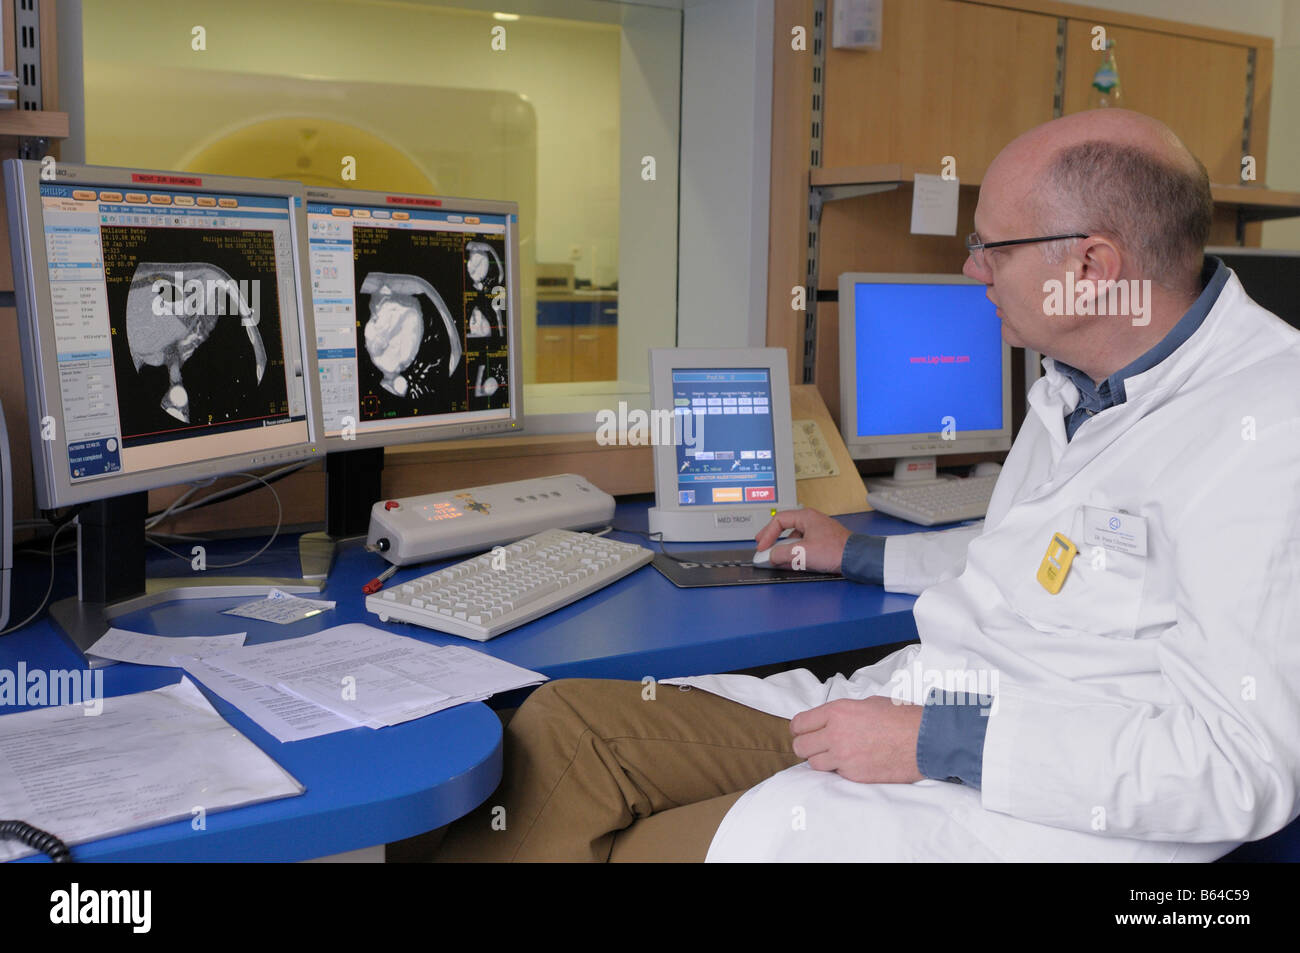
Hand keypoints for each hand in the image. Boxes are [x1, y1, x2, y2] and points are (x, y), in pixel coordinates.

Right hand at [753, 507, 850, 571]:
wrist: (856, 558)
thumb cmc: (835, 550)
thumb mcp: (802, 552)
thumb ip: (782, 553)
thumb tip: (770, 556)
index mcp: (806, 516)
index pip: (778, 520)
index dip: (767, 533)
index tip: (762, 546)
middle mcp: (811, 521)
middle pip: (785, 528)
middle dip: (773, 539)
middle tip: (763, 547)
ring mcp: (817, 531)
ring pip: (793, 538)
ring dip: (783, 548)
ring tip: (777, 558)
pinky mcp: (822, 542)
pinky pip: (802, 544)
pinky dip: (794, 552)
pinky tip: (791, 562)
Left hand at [790, 696, 923, 783]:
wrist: (923, 739)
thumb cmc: (901, 717)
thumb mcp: (867, 703)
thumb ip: (843, 713)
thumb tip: (831, 720)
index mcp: (837, 711)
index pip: (799, 723)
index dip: (799, 729)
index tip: (802, 732)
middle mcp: (835, 734)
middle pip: (800, 746)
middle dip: (805, 746)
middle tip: (815, 746)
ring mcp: (844, 757)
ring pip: (813, 763)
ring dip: (821, 760)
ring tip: (835, 755)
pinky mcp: (854, 775)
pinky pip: (835, 774)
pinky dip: (840, 770)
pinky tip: (853, 762)